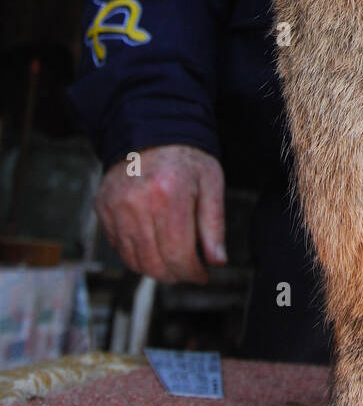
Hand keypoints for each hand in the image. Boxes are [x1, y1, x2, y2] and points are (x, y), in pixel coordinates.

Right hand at [95, 144, 225, 283]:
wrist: (151, 130)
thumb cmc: (186, 158)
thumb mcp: (211, 183)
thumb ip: (214, 225)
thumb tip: (217, 261)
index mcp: (169, 196)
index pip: (177, 255)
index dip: (192, 273)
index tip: (202, 274)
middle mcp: (137, 204)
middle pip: (153, 264)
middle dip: (174, 275)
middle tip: (188, 270)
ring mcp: (115, 207)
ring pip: (134, 260)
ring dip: (155, 268)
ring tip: (172, 260)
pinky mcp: (102, 208)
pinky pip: (118, 247)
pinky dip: (136, 255)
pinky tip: (152, 246)